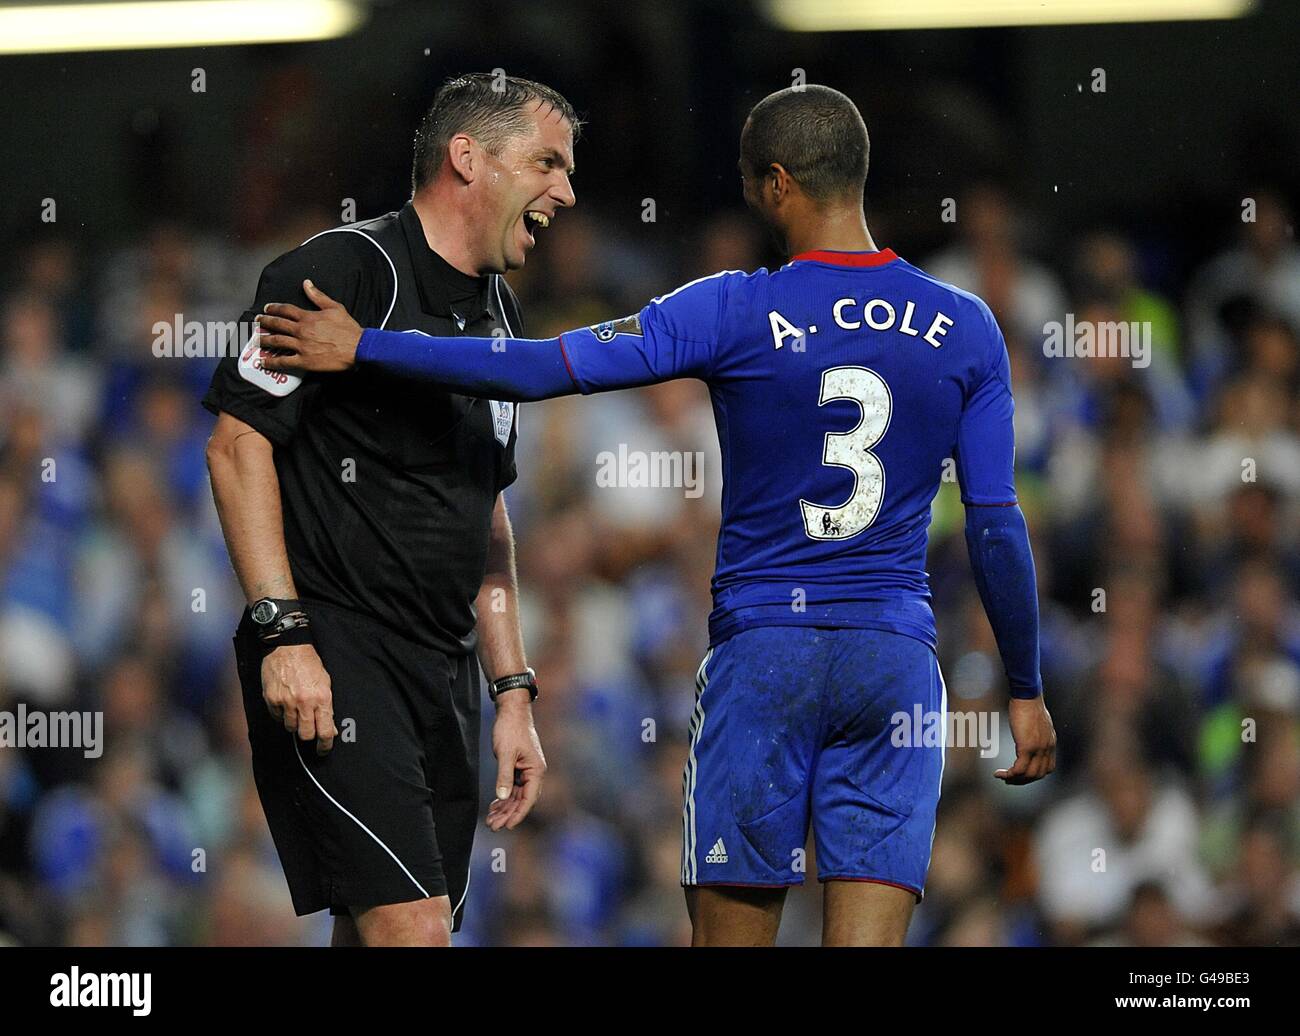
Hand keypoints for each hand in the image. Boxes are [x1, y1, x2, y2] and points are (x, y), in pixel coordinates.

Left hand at [256, 280, 363, 372]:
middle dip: (265, 321)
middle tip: (257, 321)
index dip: (274, 308)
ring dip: (264, 340)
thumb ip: (318, 296)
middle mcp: (301, 330)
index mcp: (308, 317)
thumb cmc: (348, 329)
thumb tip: (306, 283)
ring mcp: (301, 346)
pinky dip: (272, 362)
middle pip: (277, 324)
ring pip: (277, 341)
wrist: (358, 347)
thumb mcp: (335, 307)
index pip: (286, 310)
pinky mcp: (304, 361)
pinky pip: (284, 361)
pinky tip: (263, 362)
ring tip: (256, 339)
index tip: (267, 308)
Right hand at [261, 643, 337, 754]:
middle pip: (306, 734)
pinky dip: (281, 715)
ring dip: (294, 723)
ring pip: (290, 728)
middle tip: (309, 729)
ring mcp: (286, 701)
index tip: (324, 749)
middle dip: (308, 735)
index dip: (325, 744)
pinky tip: (285, 703)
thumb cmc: (309, 664)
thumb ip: (327, 707)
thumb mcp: (326, 683)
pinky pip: (277, 717)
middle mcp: (304, 702)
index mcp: (321, 698)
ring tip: (296, 710)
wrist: (287, 647)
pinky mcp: (271, 699)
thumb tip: (331, 728)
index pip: (325, 730)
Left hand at [486, 697, 545, 830]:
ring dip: (505, 808)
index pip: (529, 798)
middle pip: (522, 800)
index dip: (518, 814)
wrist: (512, 710)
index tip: (507, 826)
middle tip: (493, 826)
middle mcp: (534, 773)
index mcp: (536, 770)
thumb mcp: (505, 753)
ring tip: (491, 820)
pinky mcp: (518, 767)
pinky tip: (494, 806)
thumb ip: (504, 776)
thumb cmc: (511, 729)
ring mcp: (526, 770)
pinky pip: (512, 787)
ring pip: (516, 795)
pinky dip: (504, 797)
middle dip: (508, 814)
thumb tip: (502, 797)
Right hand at [995, 695, 1055, 784]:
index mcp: (1050, 743)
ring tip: (1003, 777)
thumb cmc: (1029, 704)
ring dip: (1015, 780)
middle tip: (1010, 780)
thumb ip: (1036, 733)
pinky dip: (1009, 774)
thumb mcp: (1038, 722)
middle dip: (1024, 781)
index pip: (1048, 768)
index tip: (1022, 774)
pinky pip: (1019, 769)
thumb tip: (1029, 736)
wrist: (1028, 696)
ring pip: (1029, 775)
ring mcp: (1038, 748)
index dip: (1035, 774)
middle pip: (1038, 774)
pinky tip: (999, 772)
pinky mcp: (1026, 747)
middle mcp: (1047, 748)